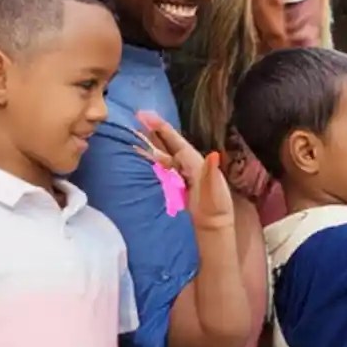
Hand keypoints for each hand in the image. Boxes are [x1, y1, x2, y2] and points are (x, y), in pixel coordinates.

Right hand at [134, 110, 236, 230]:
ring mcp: (177, 179)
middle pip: (166, 147)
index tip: (145, 115)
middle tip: (135, 117)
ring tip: (131, 134)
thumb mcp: (215, 196)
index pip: (177, 143)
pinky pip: (157, 172)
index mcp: (196, 165)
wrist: (211, 232)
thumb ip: (211, 176)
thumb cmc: (215, 213)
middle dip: (152, 132)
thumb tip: (213, 154)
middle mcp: (186, 168)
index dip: (162, 128)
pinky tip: (136, 159)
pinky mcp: (171, 189)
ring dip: (147, 146)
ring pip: (160, 158)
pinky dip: (147, 163)